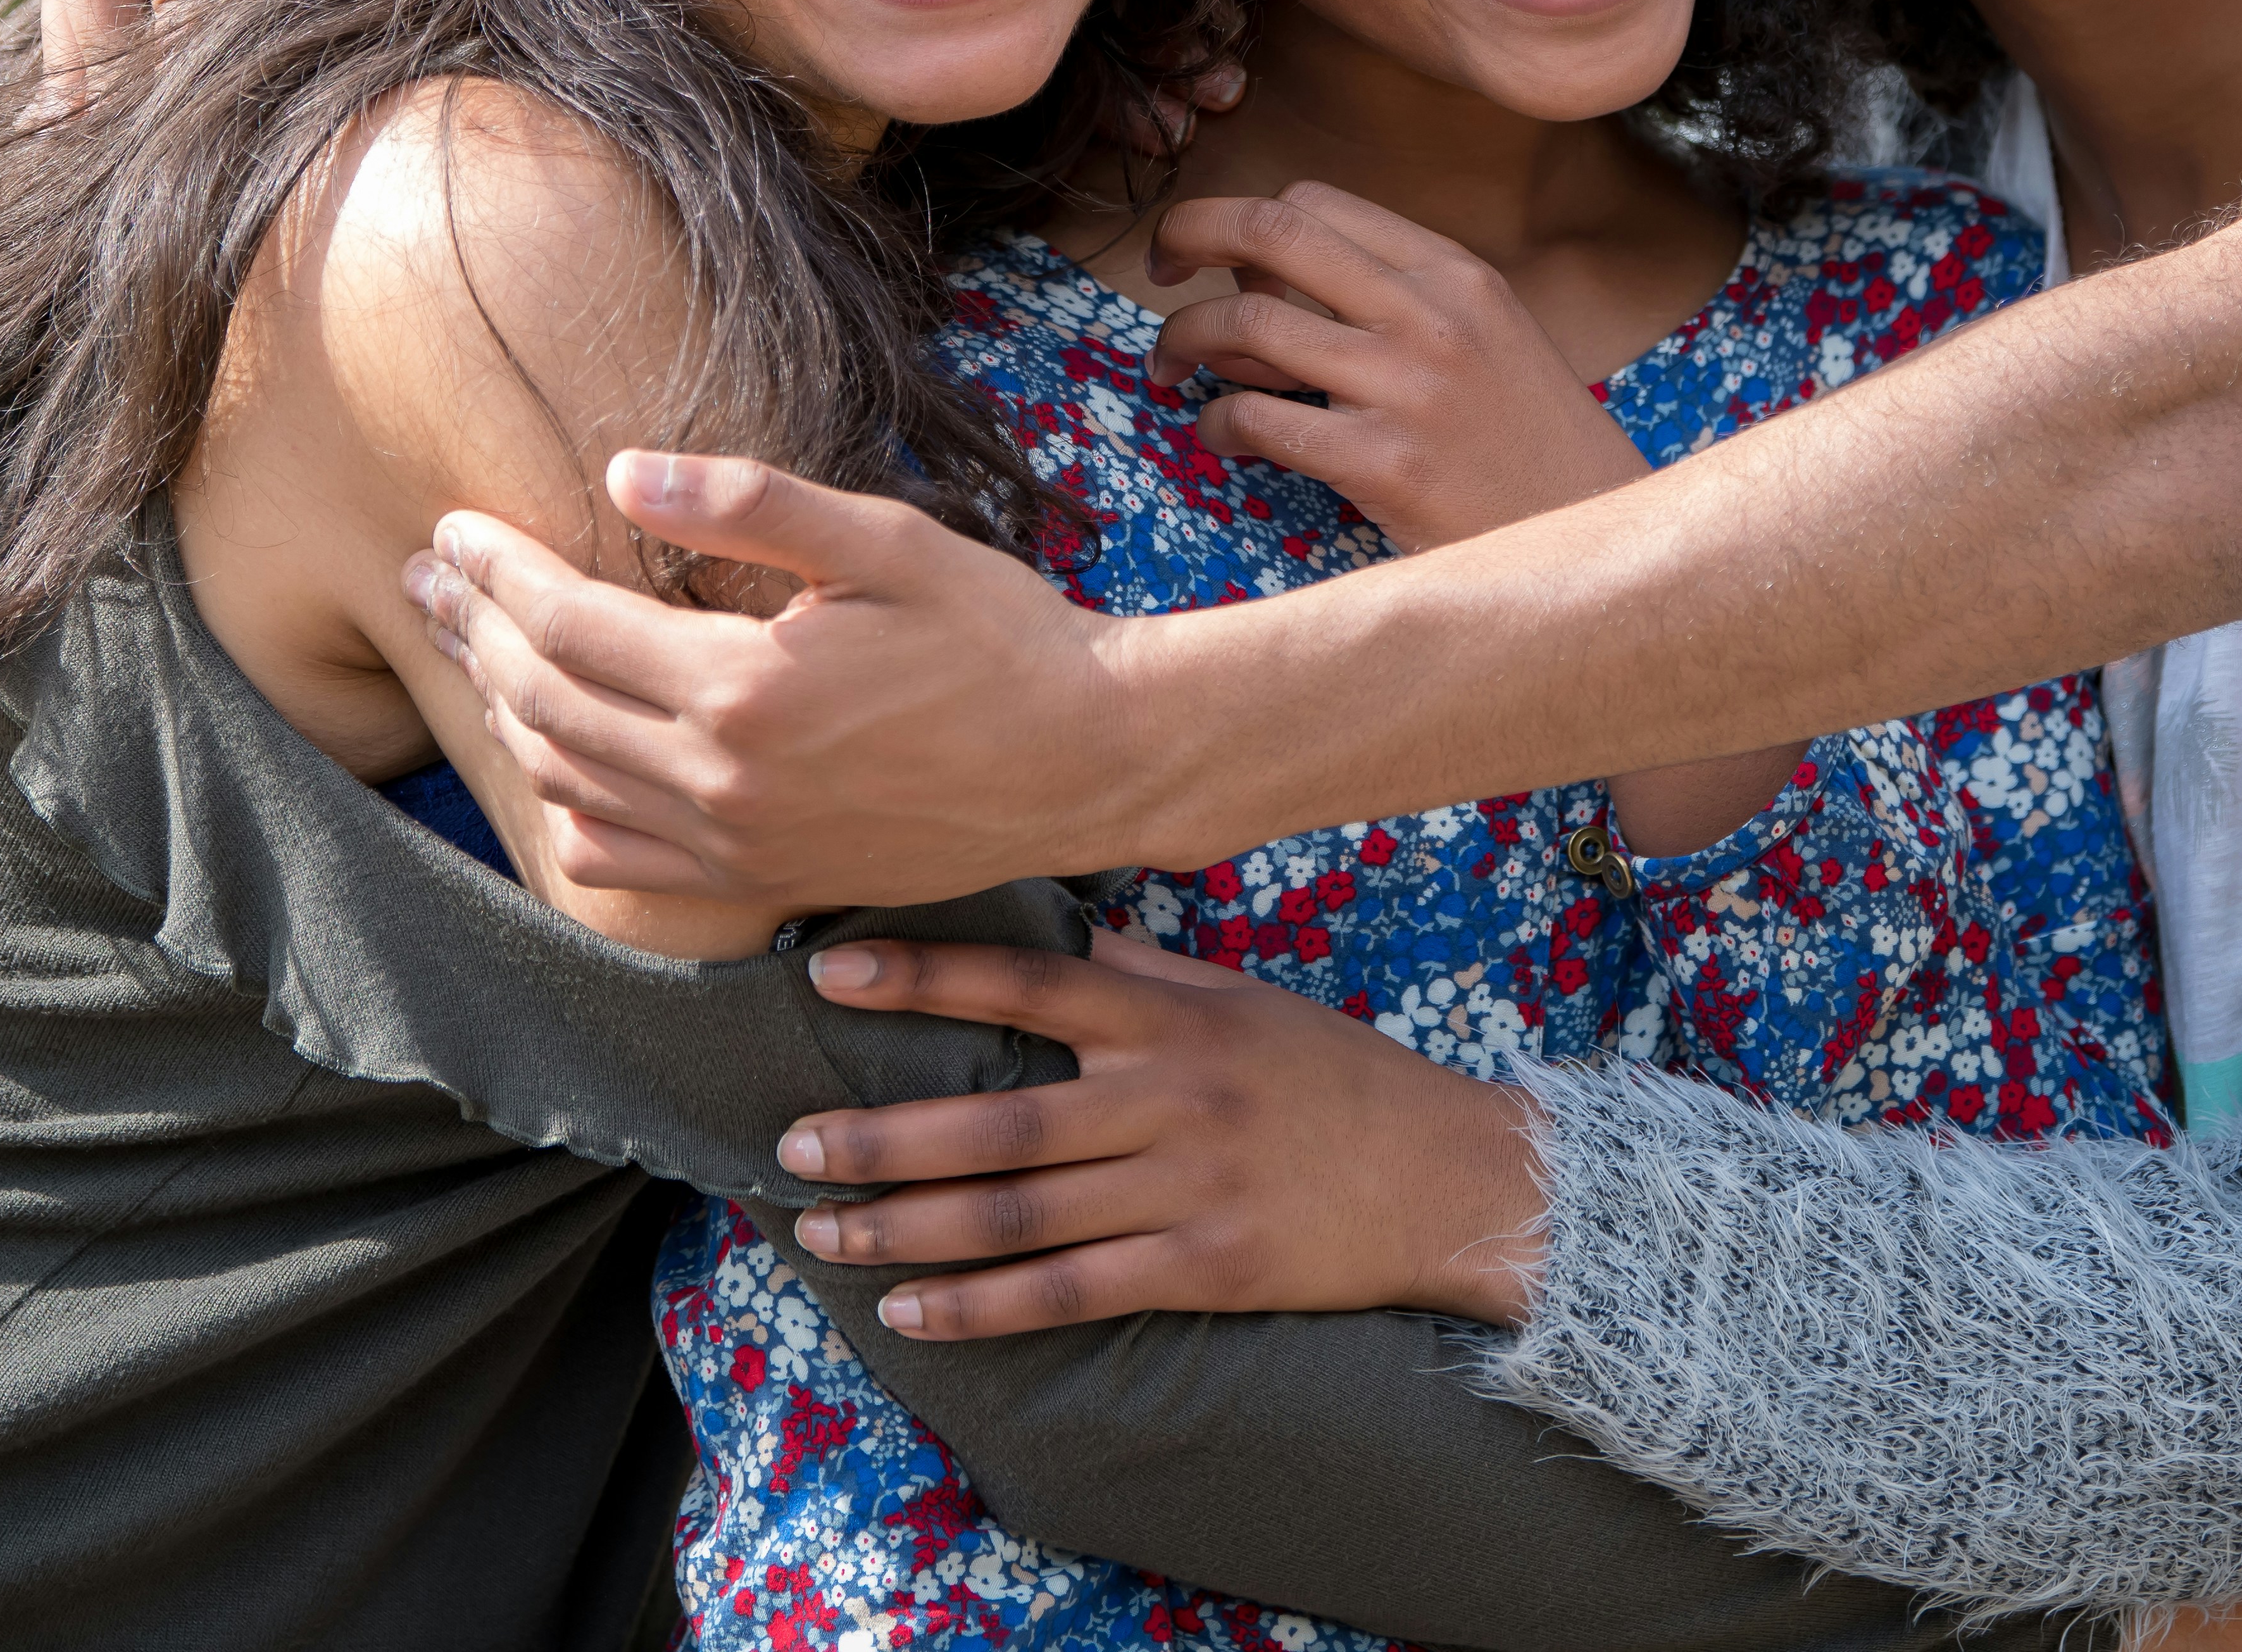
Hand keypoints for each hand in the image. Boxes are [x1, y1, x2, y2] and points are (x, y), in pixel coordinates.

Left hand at [403, 454, 1161, 903]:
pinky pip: (616, 861)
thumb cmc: (999, 635)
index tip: (452, 528)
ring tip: (473, 652)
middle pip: (543, 705)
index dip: (496, 571)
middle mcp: (720, 780)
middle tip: (425, 580)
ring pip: (564, 784)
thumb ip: (749, 506)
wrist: (1088, 760)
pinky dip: (562, 808)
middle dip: (469, 633)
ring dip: (502, 714)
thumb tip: (620, 471)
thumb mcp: (886, 541)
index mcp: (742, 687)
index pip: (566, 623)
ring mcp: (735, 843)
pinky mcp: (760, 880)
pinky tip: (554, 763)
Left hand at [777, 935, 1545, 1337]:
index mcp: (1172, 1018)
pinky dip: (984, 1306)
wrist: (1454, 1176)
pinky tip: (911, 1310)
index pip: (1026, 982)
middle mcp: (1168, 1098)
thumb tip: (1062, 931)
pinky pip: (1072, 1291)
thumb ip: (1149, 973)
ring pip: (1018, 1214)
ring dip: (907, 1225)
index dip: (924, 976)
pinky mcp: (1204, 1268)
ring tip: (820, 1229)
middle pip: (999, 1119)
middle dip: (883, 1134)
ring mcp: (1185, 1188)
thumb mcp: (1249, 1001)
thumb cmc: (1341, 1080)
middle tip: (788, 1143)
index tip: (828, 970)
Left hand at [1141, 183, 1646, 549]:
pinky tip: (1221, 437)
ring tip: (1167, 367)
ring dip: (1182, 339)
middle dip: (1187, 234)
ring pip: (1246, 323)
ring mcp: (1404, 387)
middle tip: (1156, 268)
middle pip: (1270, 230)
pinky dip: (1217, 424)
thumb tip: (1258, 284)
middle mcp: (1428, 313)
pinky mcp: (1381, 464)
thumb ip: (1388, 301)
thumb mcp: (1483, 340)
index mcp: (1454, 272)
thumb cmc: (1525, 443)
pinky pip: (1257, 420)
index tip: (1213, 253)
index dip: (1244, 218)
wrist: (1591, 537)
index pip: (1315, 202)